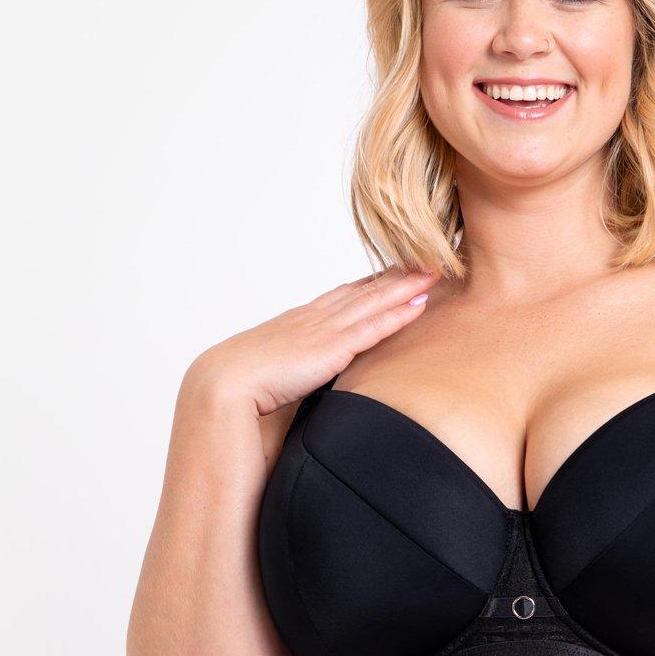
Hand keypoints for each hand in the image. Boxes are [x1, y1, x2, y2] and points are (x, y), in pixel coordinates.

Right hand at [183, 263, 442, 416]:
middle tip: (424, 259)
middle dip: (392, 277)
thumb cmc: (237, 396)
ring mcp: (320, 333)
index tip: (391, 274)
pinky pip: (372, 328)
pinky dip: (397, 314)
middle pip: (360, 293)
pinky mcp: (330, 350)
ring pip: (371, 303)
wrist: (220, 392)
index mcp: (293, 328)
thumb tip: (300, 395)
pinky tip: (420, 303)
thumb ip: (291, 380)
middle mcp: (309, 321)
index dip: (366, 287)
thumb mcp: (269, 383)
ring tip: (434, 270)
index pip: (338, 300)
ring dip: (404, 287)